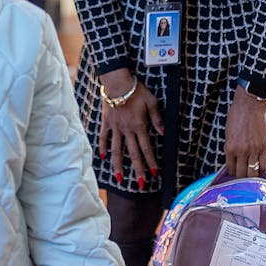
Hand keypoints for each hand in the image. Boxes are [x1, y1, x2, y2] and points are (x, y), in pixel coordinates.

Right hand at [97, 70, 162, 188]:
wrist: (117, 82)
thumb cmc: (136, 90)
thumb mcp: (152, 102)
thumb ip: (157, 118)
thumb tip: (163, 132)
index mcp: (140, 126)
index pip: (147, 147)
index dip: (151, 161)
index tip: (154, 173)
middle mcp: (127, 130)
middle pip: (133, 153)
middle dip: (138, 169)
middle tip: (140, 183)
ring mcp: (115, 128)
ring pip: (117, 150)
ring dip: (119, 165)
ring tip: (120, 178)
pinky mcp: (106, 123)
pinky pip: (103, 137)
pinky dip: (102, 148)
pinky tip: (102, 158)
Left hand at [224, 87, 265, 178]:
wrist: (250, 105)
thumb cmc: (237, 116)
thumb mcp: (228, 133)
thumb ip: (230, 148)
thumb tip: (233, 161)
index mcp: (229, 148)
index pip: (230, 169)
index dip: (233, 174)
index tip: (235, 175)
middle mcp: (241, 151)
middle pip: (241, 174)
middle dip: (242, 179)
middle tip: (243, 180)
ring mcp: (254, 150)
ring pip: (253, 172)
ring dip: (252, 177)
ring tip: (252, 177)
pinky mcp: (265, 147)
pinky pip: (264, 164)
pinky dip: (261, 168)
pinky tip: (260, 168)